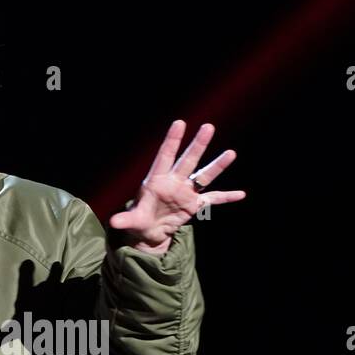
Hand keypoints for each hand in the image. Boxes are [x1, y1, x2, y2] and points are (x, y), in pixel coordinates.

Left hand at [108, 120, 245, 254]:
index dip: (171, 141)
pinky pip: (213, 199)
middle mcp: (173, 182)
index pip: (164, 156)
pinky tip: (240, 194)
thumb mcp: (131, 221)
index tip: (179, 123)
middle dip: (197, 145)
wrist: (150, 231)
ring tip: (231, 154)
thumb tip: (113, 222)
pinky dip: (226, 197)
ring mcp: (186, 192)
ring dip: (216, 166)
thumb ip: (125, 219)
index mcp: (156, 181)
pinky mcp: (194, 205)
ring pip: (203, 176)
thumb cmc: (139, 220)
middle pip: (187, 161)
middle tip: (208, 127)